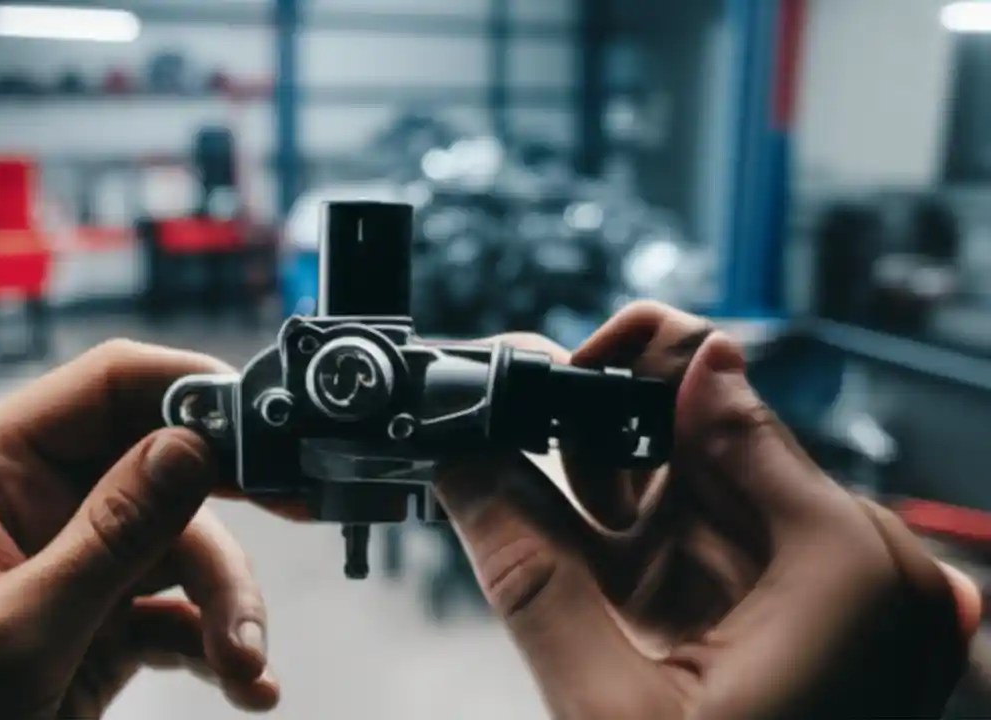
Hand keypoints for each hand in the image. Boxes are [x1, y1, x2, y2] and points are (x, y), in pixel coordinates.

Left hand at [0, 341, 277, 718]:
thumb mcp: (18, 631)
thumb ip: (111, 536)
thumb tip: (192, 445)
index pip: (106, 388)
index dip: (190, 391)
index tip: (263, 425)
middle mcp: (32, 503)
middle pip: (161, 465)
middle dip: (230, 502)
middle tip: (299, 507)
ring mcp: (69, 563)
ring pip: (182, 545)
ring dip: (228, 601)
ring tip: (245, 661)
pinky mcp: (96, 622)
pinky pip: (177, 611)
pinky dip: (216, 642)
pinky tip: (246, 682)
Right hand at [436, 302, 981, 718]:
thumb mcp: (608, 708)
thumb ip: (530, 569)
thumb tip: (460, 462)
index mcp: (844, 566)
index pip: (721, 403)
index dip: (623, 362)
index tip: (543, 358)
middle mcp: (846, 563)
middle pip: (701, 436)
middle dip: (595, 416)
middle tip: (506, 401)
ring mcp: (810, 594)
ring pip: (685, 483)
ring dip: (593, 470)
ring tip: (507, 451)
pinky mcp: (768, 621)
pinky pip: (687, 540)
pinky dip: (615, 528)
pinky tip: (551, 516)